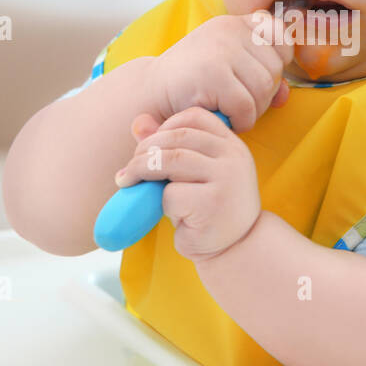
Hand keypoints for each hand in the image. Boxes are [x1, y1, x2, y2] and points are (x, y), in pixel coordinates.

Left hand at [115, 107, 261, 262]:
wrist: (236, 248)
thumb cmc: (210, 209)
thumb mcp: (193, 174)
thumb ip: (170, 147)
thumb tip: (138, 122)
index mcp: (231, 144)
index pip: (195, 117)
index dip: (166, 125)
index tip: (150, 146)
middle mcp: (233, 156)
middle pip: (177, 137)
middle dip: (145, 150)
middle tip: (129, 169)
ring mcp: (226, 178)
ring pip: (171, 160)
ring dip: (141, 170)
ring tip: (128, 183)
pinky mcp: (212, 203)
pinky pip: (172, 194)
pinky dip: (162, 203)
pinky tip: (172, 214)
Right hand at [150, 12, 292, 132]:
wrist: (150, 94)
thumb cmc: (193, 85)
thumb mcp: (229, 71)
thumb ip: (260, 75)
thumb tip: (286, 95)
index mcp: (234, 23)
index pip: (281, 36)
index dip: (277, 63)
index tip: (256, 79)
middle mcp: (229, 29)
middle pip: (275, 68)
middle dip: (264, 95)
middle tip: (241, 105)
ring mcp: (220, 49)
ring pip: (264, 88)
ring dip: (254, 110)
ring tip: (233, 113)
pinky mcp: (212, 73)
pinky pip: (246, 105)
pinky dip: (241, 120)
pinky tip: (226, 119)